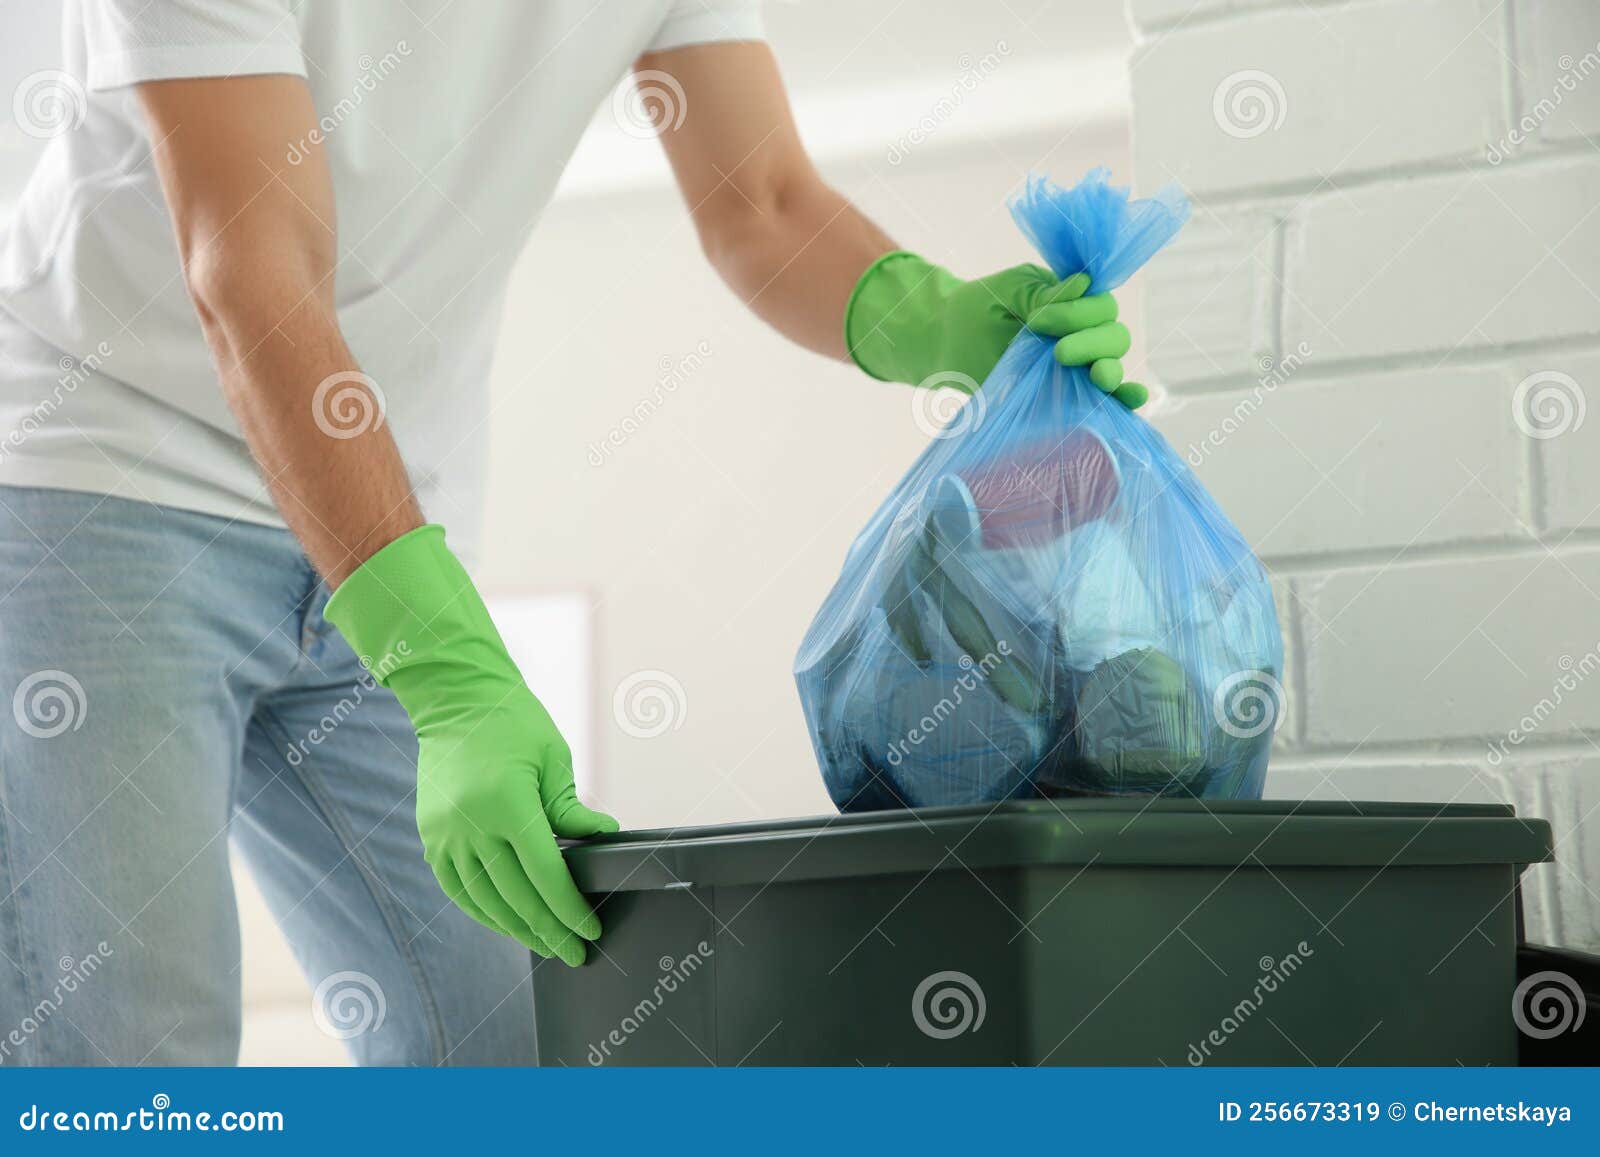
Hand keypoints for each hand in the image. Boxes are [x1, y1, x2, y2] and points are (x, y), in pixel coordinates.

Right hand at [325, 525, 617, 965]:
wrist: (456, 701)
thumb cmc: (513, 723)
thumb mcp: (553, 758)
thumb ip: (572, 809)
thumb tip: (605, 839)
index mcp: (506, 803)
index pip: (547, 875)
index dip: (570, 909)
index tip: (591, 929)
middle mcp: (471, 825)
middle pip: (517, 897)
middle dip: (551, 931)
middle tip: (576, 952)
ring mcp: (445, 835)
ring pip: (485, 902)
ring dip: (518, 929)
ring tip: (547, 945)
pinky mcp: (431, 838)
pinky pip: (458, 889)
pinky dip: (484, 912)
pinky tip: (507, 924)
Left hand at [844, 251, 1147, 408]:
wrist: (944, 341)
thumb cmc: (975, 309)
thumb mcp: (1007, 292)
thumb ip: (1043, 293)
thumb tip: (1084, 284)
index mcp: (1072, 302)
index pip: (1101, 307)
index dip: (1079, 315)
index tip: (1038, 321)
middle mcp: (1081, 333)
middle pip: (1114, 337)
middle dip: (1092, 344)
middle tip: (1058, 353)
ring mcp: (1075, 367)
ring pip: (1111, 367)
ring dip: (1109, 371)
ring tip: (1096, 376)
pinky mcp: (1063, 395)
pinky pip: (1100, 398)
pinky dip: (1120, 399)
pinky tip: (1131, 397)